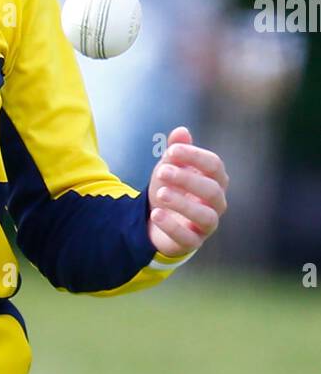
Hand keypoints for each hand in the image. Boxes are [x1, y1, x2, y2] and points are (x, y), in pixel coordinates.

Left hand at [147, 126, 228, 256]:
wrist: (158, 219)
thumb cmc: (171, 188)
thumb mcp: (170, 167)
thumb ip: (176, 151)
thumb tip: (181, 131)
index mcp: (215, 180)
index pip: (214, 165)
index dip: (195, 156)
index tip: (171, 151)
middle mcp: (217, 202)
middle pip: (211, 189)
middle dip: (187, 179)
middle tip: (161, 171)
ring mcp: (207, 224)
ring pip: (205, 216)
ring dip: (182, 203)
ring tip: (160, 193)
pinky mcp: (193, 242)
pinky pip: (188, 238)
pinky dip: (171, 225)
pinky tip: (156, 214)